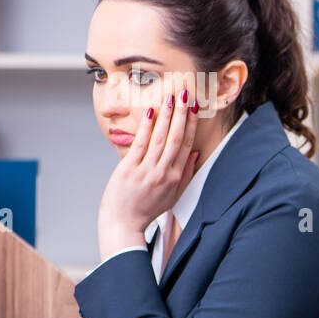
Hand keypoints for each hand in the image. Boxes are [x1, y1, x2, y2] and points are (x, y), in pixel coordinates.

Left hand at [97, 88, 199, 259]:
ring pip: (160, 138)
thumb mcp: (173, 195)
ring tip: (171, 98)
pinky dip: (147, 127)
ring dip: (167, 116)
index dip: (191, 124)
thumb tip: (194, 153)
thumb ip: (186, 173)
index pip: (187, 145)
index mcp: (176, 178)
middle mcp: (164, 173)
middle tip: (185, 94)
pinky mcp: (129, 169)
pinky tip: (152, 112)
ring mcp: (147, 171)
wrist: (123, 223)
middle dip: (181, 114)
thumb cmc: (147, 209)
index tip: (194, 108)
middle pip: (176, 138)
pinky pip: (141, 144)